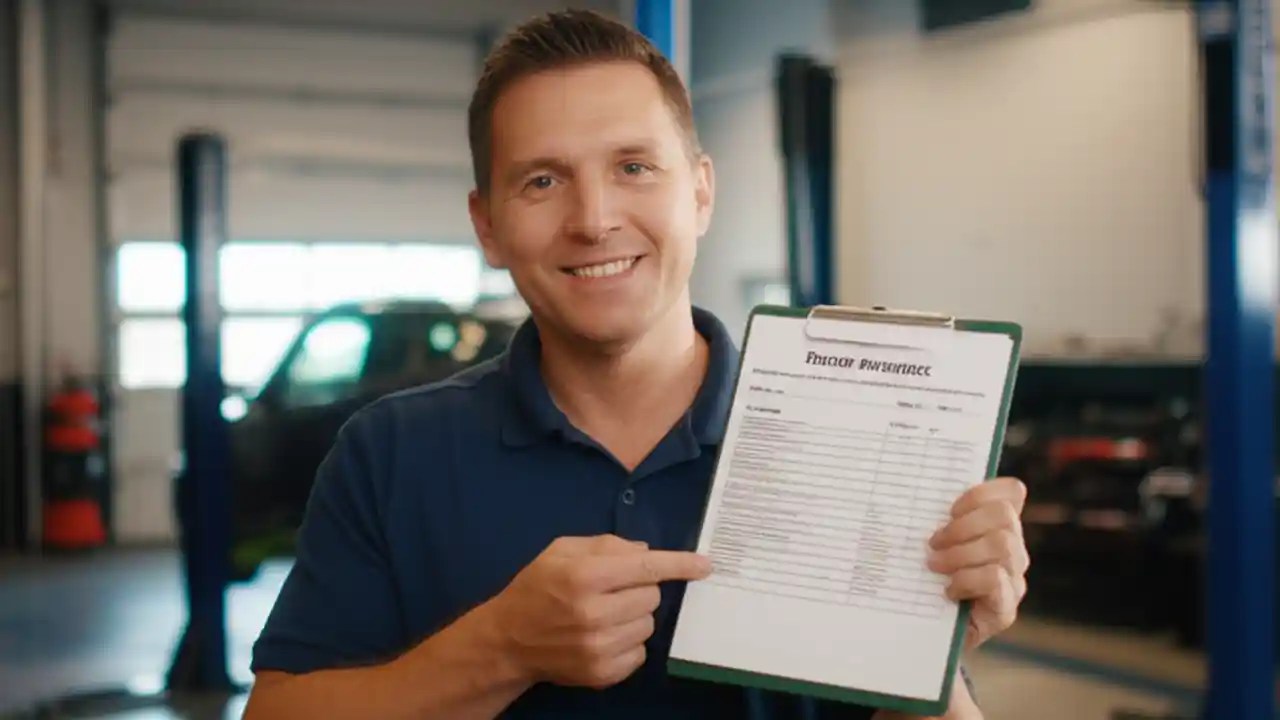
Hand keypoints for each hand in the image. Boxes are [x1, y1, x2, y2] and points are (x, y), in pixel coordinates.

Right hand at [484, 534, 711, 688]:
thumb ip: (607, 546)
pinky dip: (630, 642)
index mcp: (584, 576)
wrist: (508, 640)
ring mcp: (599, 648)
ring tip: (607, 614)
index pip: (646, 568)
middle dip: (641, 588)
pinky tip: (606, 636)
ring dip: (636, 616)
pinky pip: (641, 652)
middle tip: (616, 590)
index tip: (705, 565)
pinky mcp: (602, 673)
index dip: (680, 565)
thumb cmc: (537, 587)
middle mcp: (594, 613)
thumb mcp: (562, 551)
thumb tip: (647, 553)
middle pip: (652, 596)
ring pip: (649, 624)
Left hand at [927, 477, 1028, 650]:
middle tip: (932, 542)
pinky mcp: (1006, 609)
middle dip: (963, 525)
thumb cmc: (921, 579)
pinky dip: (966, 580)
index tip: (950, 509)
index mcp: (997, 527)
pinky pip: (995, 578)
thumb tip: (907, 488)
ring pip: (1002, 545)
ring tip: (934, 565)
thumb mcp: (927, 543)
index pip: (1012, 492)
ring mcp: (1013, 580)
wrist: (922, 633)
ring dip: (960, 552)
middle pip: (1004, 516)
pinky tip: (948, 590)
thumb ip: (932, 518)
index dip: (982, 493)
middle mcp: (1013, 550)